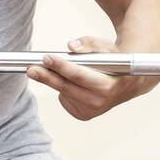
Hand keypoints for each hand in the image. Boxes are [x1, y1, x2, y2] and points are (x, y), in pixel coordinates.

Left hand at [25, 36, 147, 120]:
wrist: (127, 85)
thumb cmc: (116, 64)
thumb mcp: (108, 48)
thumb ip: (90, 44)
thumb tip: (71, 46)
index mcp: (107, 85)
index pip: (79, 75)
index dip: (61, 66)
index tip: (46, 58)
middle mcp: (99, 102)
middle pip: (66, 87)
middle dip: (46, 76)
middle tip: (31, 68)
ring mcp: (91, 111)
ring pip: (63, 93)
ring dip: (54, 81)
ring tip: (50, 70)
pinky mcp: (83, 115)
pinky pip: (65, 100)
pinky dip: (63, 90)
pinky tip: (72, 83)